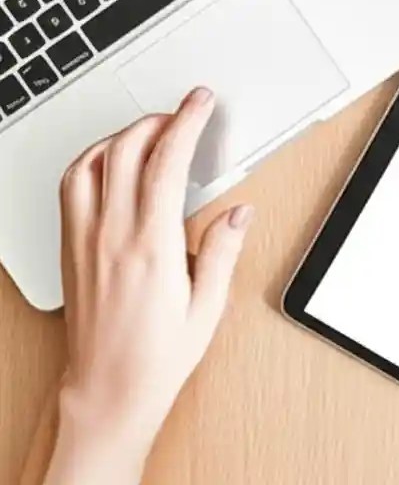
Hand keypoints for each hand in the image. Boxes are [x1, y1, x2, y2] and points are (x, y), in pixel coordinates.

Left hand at [43, 88, 252, 484]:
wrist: (107, 388)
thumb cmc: (156, 356)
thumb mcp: (208, 308)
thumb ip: (223, 253)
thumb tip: (238, 213)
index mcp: (152, 248)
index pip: (167, 164)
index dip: (186, 122)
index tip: (200, 103)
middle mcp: (112, 237)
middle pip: (126, 151)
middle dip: (157, 120)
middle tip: (182, 112)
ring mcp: (84, 240)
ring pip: (91, 162)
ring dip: (120, 136)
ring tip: (148, 131)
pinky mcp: (68, 248)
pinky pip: (71, 186)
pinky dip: (91, 159)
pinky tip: (109, 162)